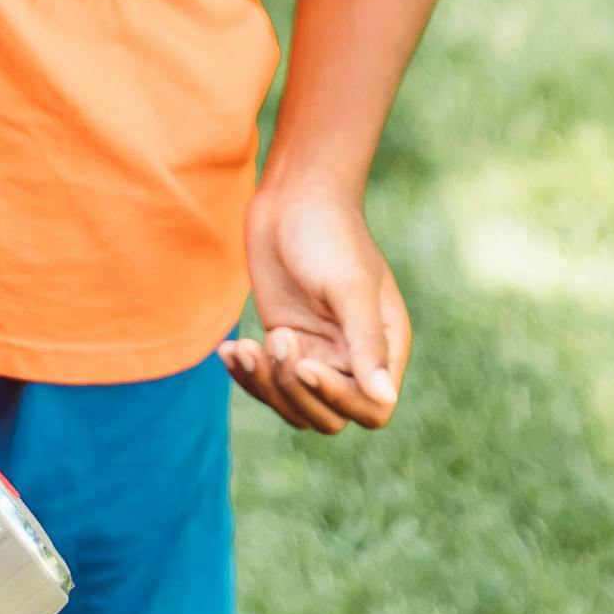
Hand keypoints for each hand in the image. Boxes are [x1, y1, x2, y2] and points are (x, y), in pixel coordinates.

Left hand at [220, 180, 408, 432]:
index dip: (336, 397)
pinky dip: (246, 375)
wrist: (292, 198)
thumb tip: (383, 399)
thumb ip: (367, 343)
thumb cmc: (329, 235)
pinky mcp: (284, 343)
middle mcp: (353, 357)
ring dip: (265, 387)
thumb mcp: (350, 286)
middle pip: (329, 415)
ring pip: (294, 406)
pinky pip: (268, 383)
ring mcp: (317, 352)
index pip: (371, 408)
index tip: (302, 363)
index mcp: (384, 346)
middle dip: (293, 390)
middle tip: (276, 339)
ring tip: (245, 347)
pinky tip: (229, 350)